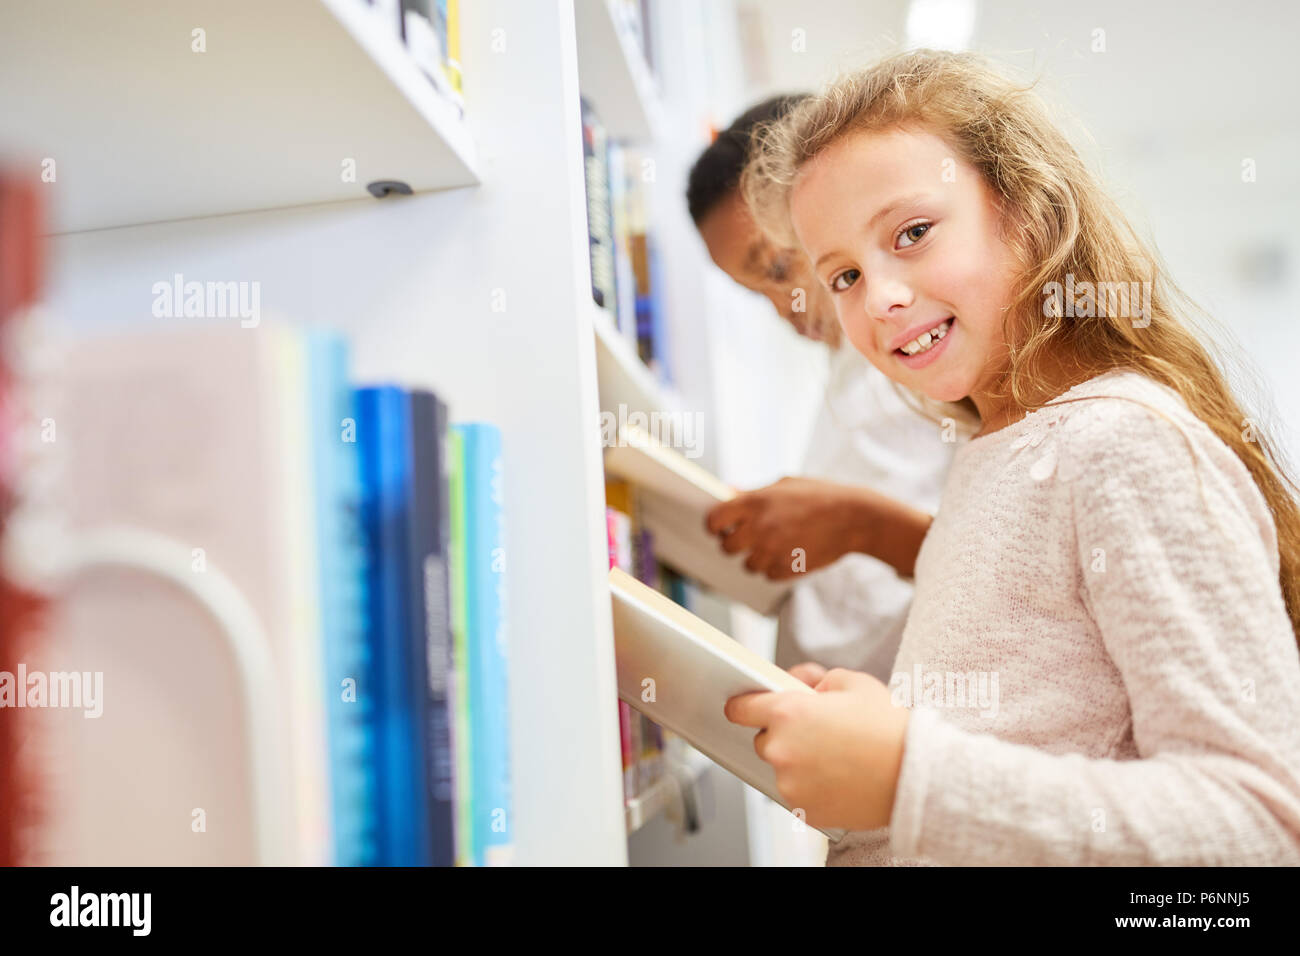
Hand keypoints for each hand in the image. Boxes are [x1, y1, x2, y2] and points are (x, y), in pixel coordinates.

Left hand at [706, 477, 932, 579]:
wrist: (854, 517)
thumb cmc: (820, 495)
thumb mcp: (785, 484)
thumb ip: (754, 492)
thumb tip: (729, 492)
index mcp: (755, 502)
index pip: (713, 521)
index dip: (715, 526)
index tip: (722, 528)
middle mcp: (760, 527)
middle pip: (727, 547)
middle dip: (735, 544)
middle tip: (749, 539)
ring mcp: (773, 550)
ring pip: (748, 565)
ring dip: (757, 558)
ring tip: (776, 544)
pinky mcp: (788, 568)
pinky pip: (768, 575)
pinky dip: (775, 568)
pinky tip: (789, 553)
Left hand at [724, 668, 908, 831]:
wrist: (916, 775)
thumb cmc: (888, 728)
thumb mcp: (853, 682)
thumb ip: (816, 677)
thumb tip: (800, 681)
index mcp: (788, 713)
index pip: (740, 708)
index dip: (743, 705)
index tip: (742, 707)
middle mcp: (782, 750)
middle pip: (762, 740)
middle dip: (783, 735)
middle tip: (818, 732)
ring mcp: (791, 784)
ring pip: (782, 769)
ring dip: (798, 763)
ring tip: (836, 757)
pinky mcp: (804, 811)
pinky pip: (798, 794)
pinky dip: (811, 787)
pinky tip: (839, 777)